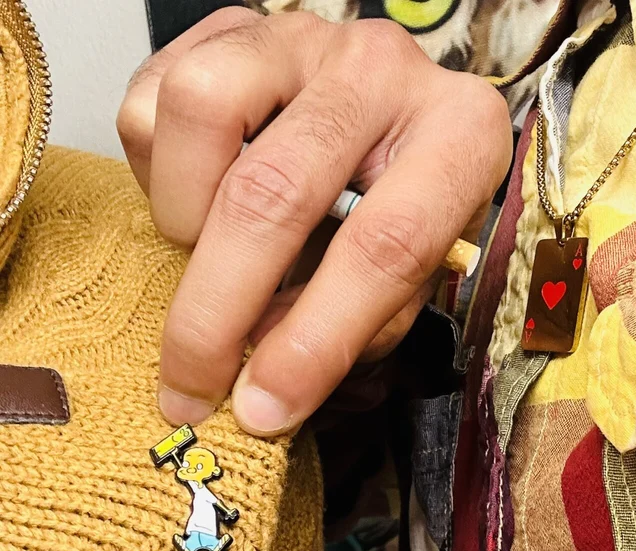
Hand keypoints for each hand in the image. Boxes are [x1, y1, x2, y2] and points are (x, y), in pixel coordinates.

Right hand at [117, 8, 510, 435]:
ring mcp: (303, 37)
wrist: (382, 119)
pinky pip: (155, 98)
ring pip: (202, 114)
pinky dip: (159, 172)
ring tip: (209, 253)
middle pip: (277, 191)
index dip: (318, 338)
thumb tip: (263, 383)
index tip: (265, 407)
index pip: (387, 244)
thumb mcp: (409, 276)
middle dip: (218, 312)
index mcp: (460, 134)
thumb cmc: (401, 205)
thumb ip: (352, 327)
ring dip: (185, 218)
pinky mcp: (231, 26)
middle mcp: (385, 68)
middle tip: (192, 387)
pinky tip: (198, 197)